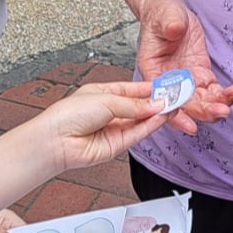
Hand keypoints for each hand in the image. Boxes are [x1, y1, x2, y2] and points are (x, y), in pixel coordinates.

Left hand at [30, 81, 163, 169]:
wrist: (56, 140)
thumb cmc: (69, 115)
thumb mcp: (106, 100)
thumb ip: (133, 104)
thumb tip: (155, 104)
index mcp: (103, 93)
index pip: (133, 90)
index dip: (150, 88)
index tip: (167, 86)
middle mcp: (109, 111)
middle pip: (140, 106)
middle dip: (157, 102)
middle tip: (176, 97)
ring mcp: (113, 128)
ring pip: (142, 121)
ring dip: (158, 114)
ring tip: (174, 106)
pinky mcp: (117, 145)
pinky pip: (138, 133)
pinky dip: (151, 126)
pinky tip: (162, 117)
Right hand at [135, 0, 232, 136]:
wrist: (171, 12)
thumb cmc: (161, 14)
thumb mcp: (163, 16)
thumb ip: (169, 24)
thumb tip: (174, 29)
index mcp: (153, 72)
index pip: (161, 100)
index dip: (174, 115)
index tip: (190, 125)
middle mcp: (169, 82)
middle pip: (186, 105)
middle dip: (204, 111)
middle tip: (220, 111)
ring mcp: (187, 80)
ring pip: (201, 102)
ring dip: (217, 106)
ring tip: (232, 99)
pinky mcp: (201, 74)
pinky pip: (213, 91)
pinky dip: (224, 95)